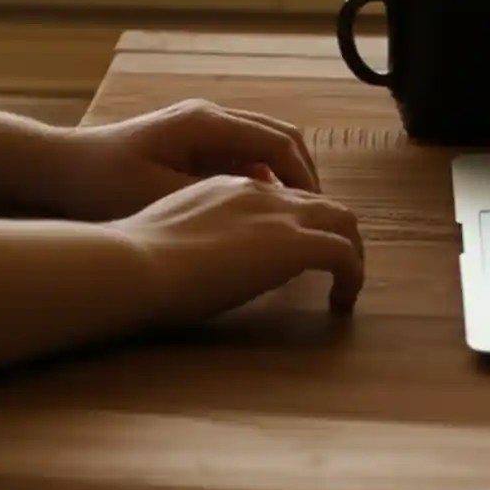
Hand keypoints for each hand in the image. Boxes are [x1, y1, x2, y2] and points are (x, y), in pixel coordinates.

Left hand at [57, 99, 319, 220]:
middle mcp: (212, 116)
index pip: (278, 143)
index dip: (304, 177)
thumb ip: (216, 196)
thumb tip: (267, 204)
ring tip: (296, 214)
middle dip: (305, 174)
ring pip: (266, 143)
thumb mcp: (159, 195)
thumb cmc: (102, 183)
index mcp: (206, 123)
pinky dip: (264, 177)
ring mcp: (205, 125)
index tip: (316, 211)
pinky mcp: (197, 140)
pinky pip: (246, 153)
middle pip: (281, 136)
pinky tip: (262, 209)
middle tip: (316, 213)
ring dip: (286, 175)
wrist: (60, 166)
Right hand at [111, 174, 363, 316]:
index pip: (283, 197)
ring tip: (346, 285)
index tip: (296, 254)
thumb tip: (214, 257)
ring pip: (343, 221)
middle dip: (337, 234)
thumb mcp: (174, 235)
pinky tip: (341, 302)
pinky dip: (353, 276)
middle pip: (323, 204)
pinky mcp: (294, 244)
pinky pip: (345, 255)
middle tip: (337, 268)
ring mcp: (281, 216)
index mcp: (230, 187)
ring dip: (351, 253)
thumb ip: (202, 235)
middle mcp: (262, 193)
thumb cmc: (136, 259)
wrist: (135, 263)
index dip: (299, 224)